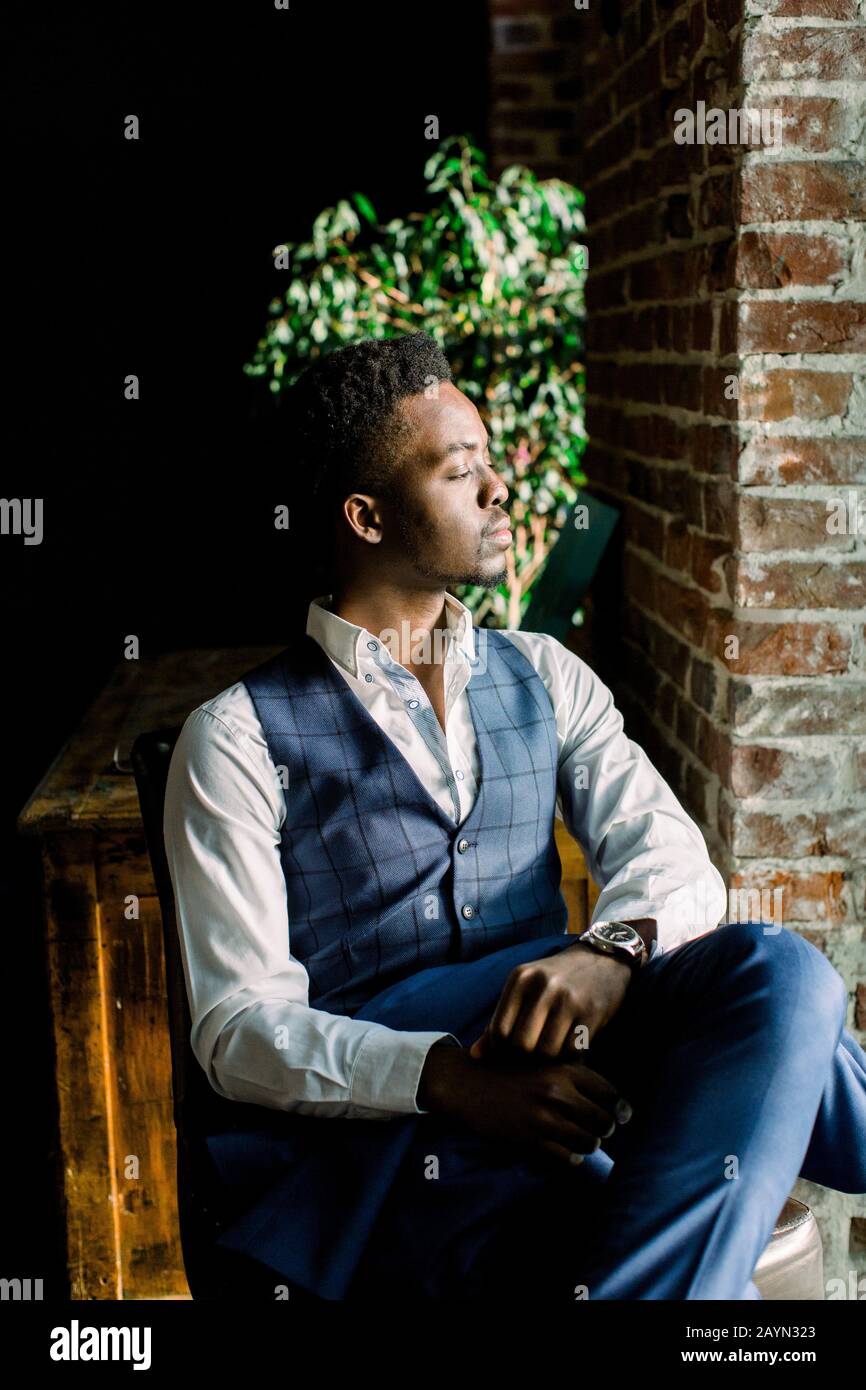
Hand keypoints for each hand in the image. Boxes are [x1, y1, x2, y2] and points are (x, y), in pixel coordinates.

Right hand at [417, 1041, 632, 1169]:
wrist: (467, 1084)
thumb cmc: (507, 1071)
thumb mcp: (540, 1063)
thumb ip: (570, 1074)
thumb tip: (604, 1095)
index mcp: (562, 1070)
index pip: (608, 1091)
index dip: (621, 1107)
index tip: (624, 1116)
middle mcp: (557, 1092)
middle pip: (603, 1121)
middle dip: (605, 1129)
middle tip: (600, 1131)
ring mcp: (543, 1117)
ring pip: (588, 1142)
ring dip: (589, 1146)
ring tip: (583, 1143)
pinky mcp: (529, 1139)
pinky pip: (566, 1157)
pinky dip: (571, 1159)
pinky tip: (566, 1154)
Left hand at [468, 943, 631, 1062]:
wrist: (602, 959)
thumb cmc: (556, 979)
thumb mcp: (525, 988)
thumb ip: (501, 1020)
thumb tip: (475, 1056)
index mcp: (521, 978)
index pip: (499, 1030)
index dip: (500, 1051)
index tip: (508, 1055)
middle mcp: (544, 986)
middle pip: (522, 1045)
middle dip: (524, 1058)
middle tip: (530, 1059)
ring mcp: (569, 999)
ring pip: (547, 1051)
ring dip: (548, 1060)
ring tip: (550, 1052)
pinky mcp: (592, 1012)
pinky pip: (572, 1051)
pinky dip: (568, 1057)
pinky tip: (568, 1047)